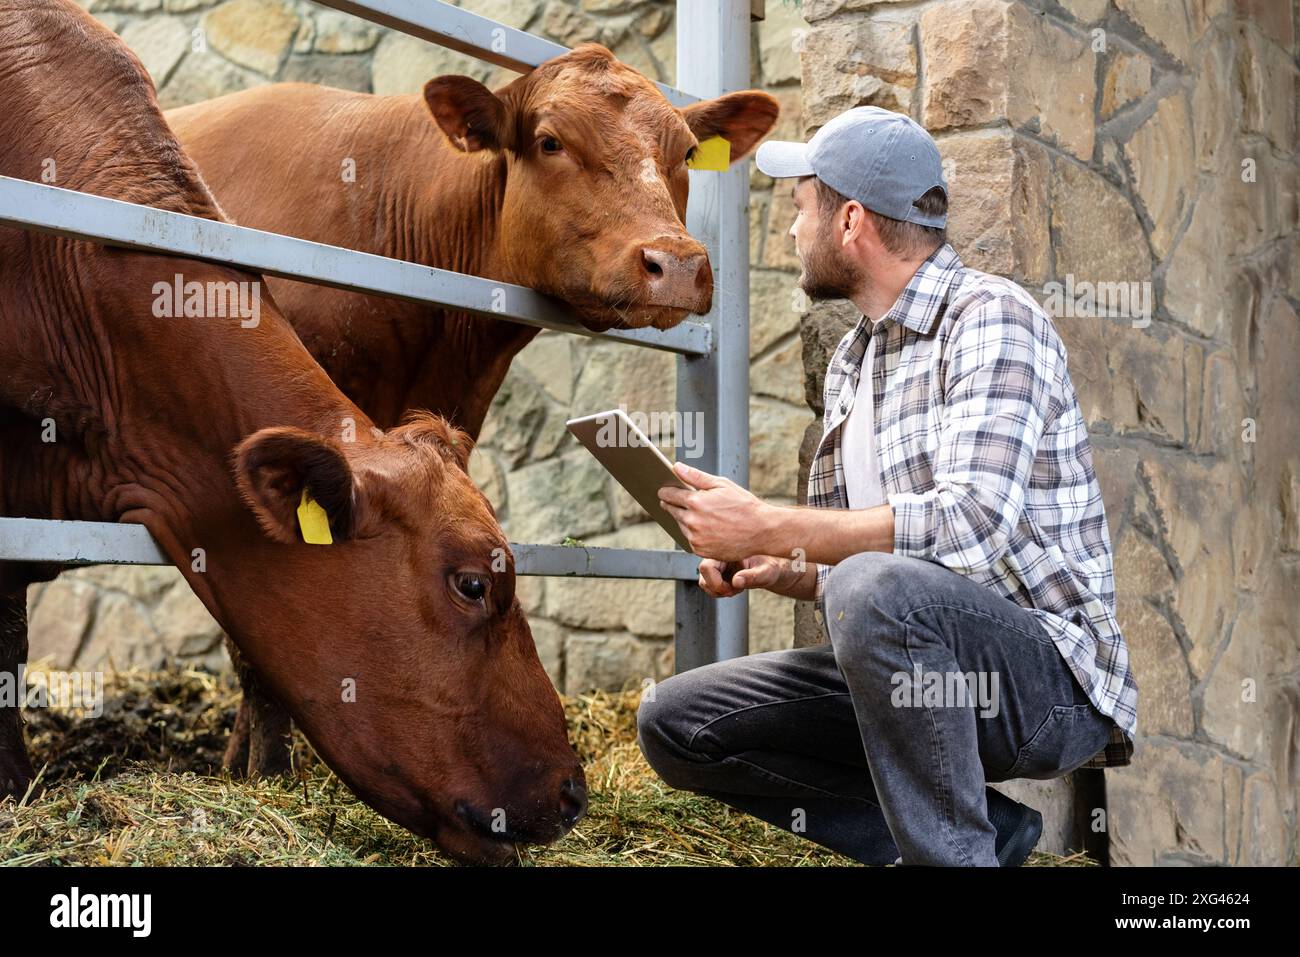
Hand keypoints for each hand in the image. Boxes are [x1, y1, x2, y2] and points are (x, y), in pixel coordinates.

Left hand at [658, 462, 772, 560]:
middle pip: (671, 510)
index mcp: (695, 502)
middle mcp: (692, 521)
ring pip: (680, 525)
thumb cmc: (744, 505)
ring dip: (683, 519)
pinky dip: (693, 533)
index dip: (665, 491)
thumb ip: (696, 476)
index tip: (663, 490)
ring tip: (698, 513)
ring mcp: (695, 538)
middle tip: (675, 500)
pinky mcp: (700, 550)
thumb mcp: (722, 484)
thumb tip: (676, 467)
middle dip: (671, 504)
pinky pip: (689, 539)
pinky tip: (705, 527)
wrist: (761, 531)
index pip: (669, 495)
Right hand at [698, 555, 788, 597]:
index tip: (732, 588)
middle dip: (717, 588)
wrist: (771, 567)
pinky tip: (734, 586)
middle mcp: (718, 555)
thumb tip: (736, 581)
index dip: (716, 582)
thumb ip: (753, 576)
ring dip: (719, 591)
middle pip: (702, 575)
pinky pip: (709, 585)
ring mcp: (716, 563)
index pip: (706, 567)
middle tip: (736, 590)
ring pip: (704, 582)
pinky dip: (720, 591)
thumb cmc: (771, 565)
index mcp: (727, 549)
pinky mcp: (716, 571)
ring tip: (737, 587)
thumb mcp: (767, 572)